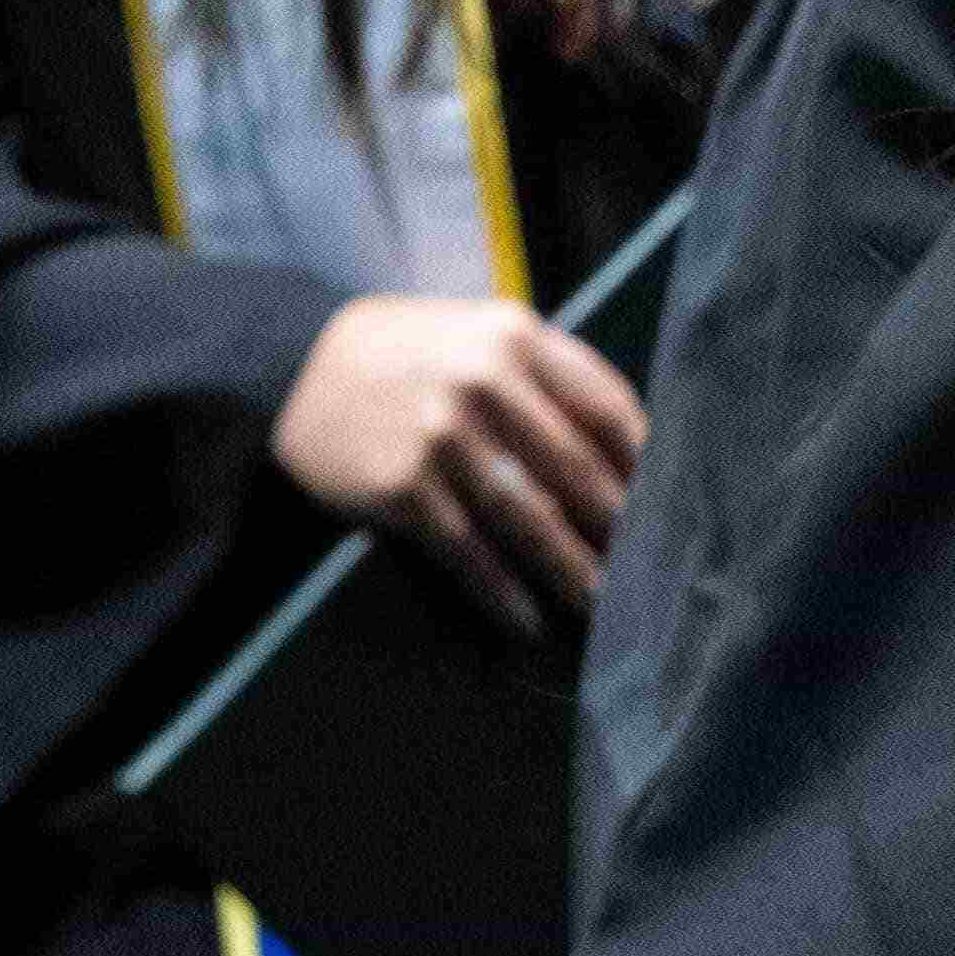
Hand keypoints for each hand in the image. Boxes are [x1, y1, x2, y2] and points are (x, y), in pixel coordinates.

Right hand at [273, 291, 645, 633]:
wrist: (288, 365)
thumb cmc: (403, 356)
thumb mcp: (476, 335)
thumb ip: (546, 377)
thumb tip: (629, 456)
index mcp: (513, 337)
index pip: (606, 408)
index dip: (645, 465)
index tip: (666, 505)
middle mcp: (481, 381)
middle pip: (577, 471)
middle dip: (619, 529)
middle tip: (650, 572)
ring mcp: (439, 435)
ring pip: (530, 518)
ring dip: (572, 571)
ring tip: (604, 607)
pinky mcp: (400, 484)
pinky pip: (466, 550)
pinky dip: (501, 592)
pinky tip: (527, 620)